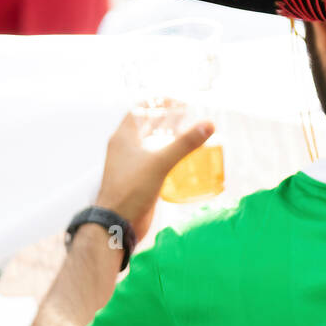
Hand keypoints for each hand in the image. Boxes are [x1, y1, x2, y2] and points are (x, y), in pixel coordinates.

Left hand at [95, 106, 214, 237]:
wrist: (117, 224)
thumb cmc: (131, 190)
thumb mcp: (160, 163)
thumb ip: (184, 143)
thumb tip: (208, 124)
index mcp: (123, 138)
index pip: (138, 110)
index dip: (157, 103)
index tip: (176, 101)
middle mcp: (124, 149)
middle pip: (145, 126)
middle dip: (165, 119)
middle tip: (187, 115)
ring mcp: (130, 165)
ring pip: (150, 144)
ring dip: (167, 138)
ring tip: (187, 133)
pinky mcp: (138, 180)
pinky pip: (154, 161)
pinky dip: (167, 156)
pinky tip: (182, 159)